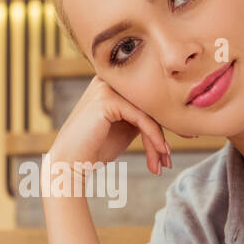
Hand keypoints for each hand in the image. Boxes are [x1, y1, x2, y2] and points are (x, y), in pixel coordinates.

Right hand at [48, 75, 172, 175]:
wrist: (70, 164)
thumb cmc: (96, 148)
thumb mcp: (125, 127)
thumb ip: (142, 115)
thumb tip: (173, 114)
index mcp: (112, 83)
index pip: (145, 101)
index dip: (161, 126)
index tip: (168, 152)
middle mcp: (108, 80)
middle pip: (148, 106)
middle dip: (160, 136)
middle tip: (167, 162)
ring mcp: (106, 87)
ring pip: (147, 112)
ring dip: (158, 142)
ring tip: (162, 164)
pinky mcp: (107, 99)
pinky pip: (141, 118)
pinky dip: (154, 137)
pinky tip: (160, 153)